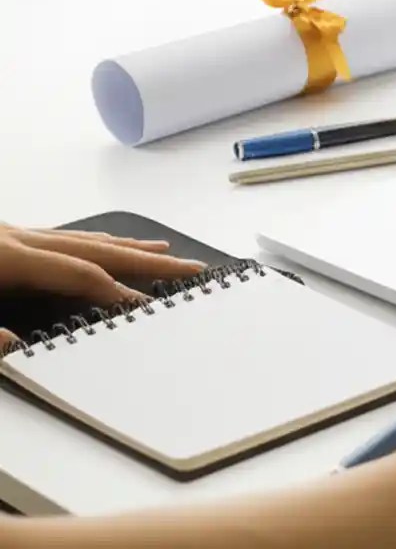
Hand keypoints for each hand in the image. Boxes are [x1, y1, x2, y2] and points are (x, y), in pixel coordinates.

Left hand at [0, 222, 205, 309]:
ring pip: (80, 237)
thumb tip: (21, 349)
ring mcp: (8, 234)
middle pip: (96, 248)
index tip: (155, 308)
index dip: (121, 292)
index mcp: (7, 258)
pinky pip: (59, 236)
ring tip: (160, 247)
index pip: (80, 275)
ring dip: (123, 245)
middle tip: (190, 265)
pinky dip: (90, 240)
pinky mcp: (0, 236)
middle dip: (147, 258)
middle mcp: (15, 239)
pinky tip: (99, 243)